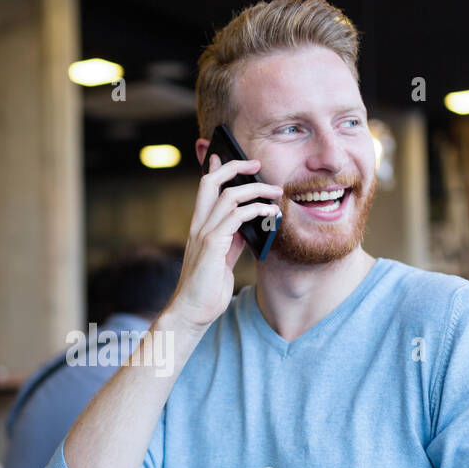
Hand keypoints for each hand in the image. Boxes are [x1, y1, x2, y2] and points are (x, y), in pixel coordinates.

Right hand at [167, 154, 281, 329]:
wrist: (192, 311)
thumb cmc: (207, 289)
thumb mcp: (222, 258)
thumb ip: (232, 239)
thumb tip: (252, 224)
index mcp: (199, 227)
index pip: (205, 189)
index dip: (216, 170)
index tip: (226, 156)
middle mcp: (198, 225)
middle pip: (211, 182)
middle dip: (233, 167)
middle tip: (255, 163)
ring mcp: (204, 234)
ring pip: (228, 195)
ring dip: (256, 189)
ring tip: (276, 193)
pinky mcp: (212, 244)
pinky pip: (237, 217)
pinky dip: (257, 210)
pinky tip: (272, 214)